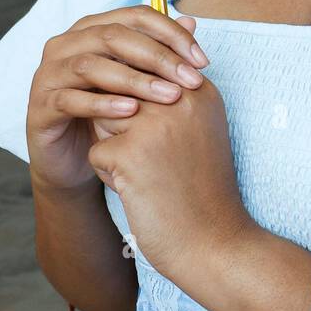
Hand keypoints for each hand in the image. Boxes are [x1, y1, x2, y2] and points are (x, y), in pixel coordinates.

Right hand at [28, 6, 208, 191]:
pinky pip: (70, 99)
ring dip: (134, 80)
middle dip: (158, 57)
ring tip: (168, 96)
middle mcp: (66, 44)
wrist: (76, 160)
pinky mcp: (40, 105)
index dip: (171, 34)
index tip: (202, 61)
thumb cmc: (111, 115)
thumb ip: (161, 54)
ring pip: (91, 66)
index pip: (135, 16)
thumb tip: (192, 22)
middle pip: (114, 36)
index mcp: (92, 30)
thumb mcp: (140, 85)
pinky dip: (102, 104)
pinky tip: (131, 112)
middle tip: (191, 80)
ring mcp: (49, 74)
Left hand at [87, 74, 252, 289]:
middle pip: (120, 93)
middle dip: (126, 127)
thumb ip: (171, 92)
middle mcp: (180, 99)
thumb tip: (134, 67)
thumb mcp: (198, 128)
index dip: (143, 110)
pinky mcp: (129, 154)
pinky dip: (111, 176)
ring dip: (117, 147)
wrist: (214, 242)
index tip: (169, 144)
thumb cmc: (201, 187)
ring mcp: (154, 125)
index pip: (143, 72)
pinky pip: (96, 152)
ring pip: (103, 118)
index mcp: (201, 89)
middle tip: (162, 162)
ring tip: (152, 172)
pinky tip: (142, 190)